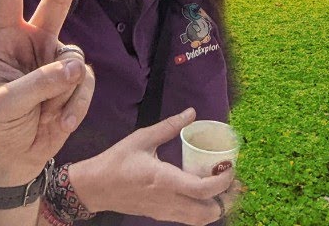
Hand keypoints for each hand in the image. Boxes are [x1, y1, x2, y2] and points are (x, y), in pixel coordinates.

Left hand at [0, 0, 97, 186]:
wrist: (13, 163)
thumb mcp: (4, 105)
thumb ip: (39, 82)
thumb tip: (76, 67)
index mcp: (3, 41)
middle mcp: (33, 44)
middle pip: (57, 0)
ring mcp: (56, 62)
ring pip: (76, 59)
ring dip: (64, 89)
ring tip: (44, 113)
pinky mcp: (74, 83)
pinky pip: (85, 83)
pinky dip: (75, 105)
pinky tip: (59, 122)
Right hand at [67, 108, 236, 225]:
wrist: (95, 187)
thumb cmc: (116, 161)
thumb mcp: (142, 138)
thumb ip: (169, 127)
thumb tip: (191, 113)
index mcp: (164, 181)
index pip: (203, 190)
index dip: (223, 181)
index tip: (230, 167)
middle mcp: (168, 201)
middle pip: (208, 212)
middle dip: (226, 199)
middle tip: (233, 180)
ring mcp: (164, 212)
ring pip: (200, 220)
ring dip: (216, 206)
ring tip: (222, 188)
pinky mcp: (160, 215)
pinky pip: (189, 219)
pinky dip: (203, 210)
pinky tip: (203, 193)